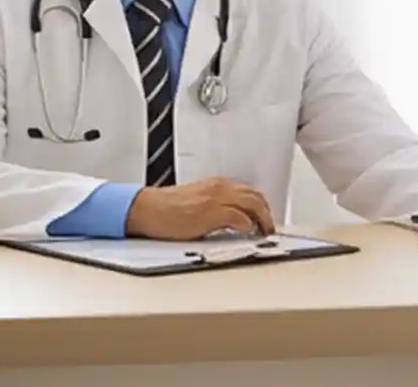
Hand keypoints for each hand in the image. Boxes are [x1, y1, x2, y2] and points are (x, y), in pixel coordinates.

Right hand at [125, 178, 276, 239]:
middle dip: (266, 213)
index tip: (264, 218)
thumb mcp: (197, 200)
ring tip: (264, 232)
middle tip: (269, 227)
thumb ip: (216, 204)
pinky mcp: (211, 213)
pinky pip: (239, 217)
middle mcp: (220, 188)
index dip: (260, 205)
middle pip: (255, 196)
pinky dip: (248, 225)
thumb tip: (231, 218)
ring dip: (263, 219)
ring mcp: (216, 199)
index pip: (248, 191)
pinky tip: (249, 233)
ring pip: (253, 204)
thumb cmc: (166, 208)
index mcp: (216, 184)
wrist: (148, 209)